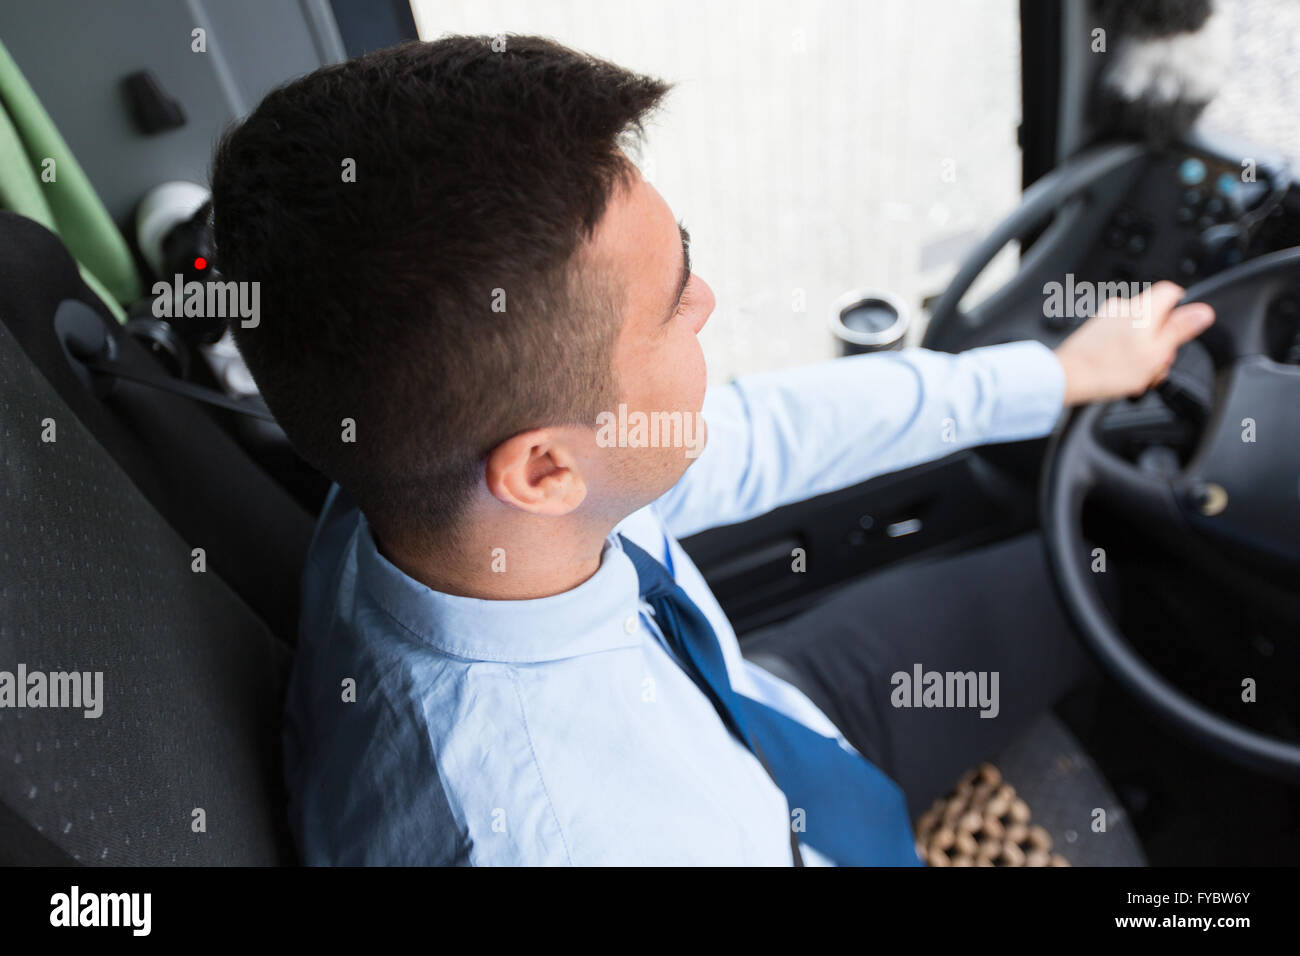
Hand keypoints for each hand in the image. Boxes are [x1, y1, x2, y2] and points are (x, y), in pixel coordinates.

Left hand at [1053, 280, 1215, 405]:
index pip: (1173, 291)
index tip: (1182, 332)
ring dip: (1144, 353)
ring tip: (1137, 375)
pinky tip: (1122, 374)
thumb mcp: (1156, 353)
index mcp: (1143, 308)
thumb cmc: (1107, 369)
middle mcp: (1123, 308)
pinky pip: (1120, 340)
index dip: (1183, 311)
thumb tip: (1204, 311)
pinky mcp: (1095, 333)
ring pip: (1139, 331)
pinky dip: (1126, 355)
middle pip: (1157, 316)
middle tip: (1157, 364)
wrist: (1067, 377)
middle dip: (1162, 341)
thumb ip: (1180, 329)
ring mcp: (1107, 319)